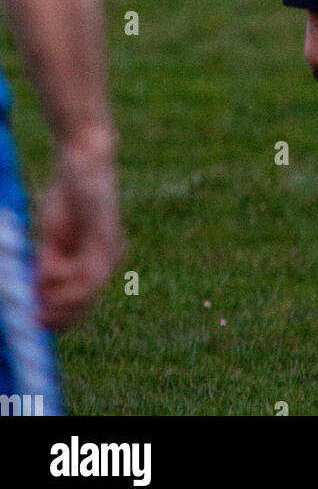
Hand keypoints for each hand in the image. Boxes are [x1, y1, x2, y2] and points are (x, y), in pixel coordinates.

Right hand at [37, 139, 122, 330]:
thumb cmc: (67, 197)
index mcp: (98, 260)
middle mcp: (108, 258)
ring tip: (41, 302)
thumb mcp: (54, 238)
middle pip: (89, 301)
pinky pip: (88, 272)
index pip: (85, 300)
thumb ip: (50, 264)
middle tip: (37, 321)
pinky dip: (65, 279)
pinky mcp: (105, 237)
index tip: (40, 325)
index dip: (63, 317)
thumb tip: (39, 294)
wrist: (83, 162)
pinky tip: (47, 275)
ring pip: (88, 291)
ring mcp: (109, 248)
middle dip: (62, 316)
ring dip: (61, 300)